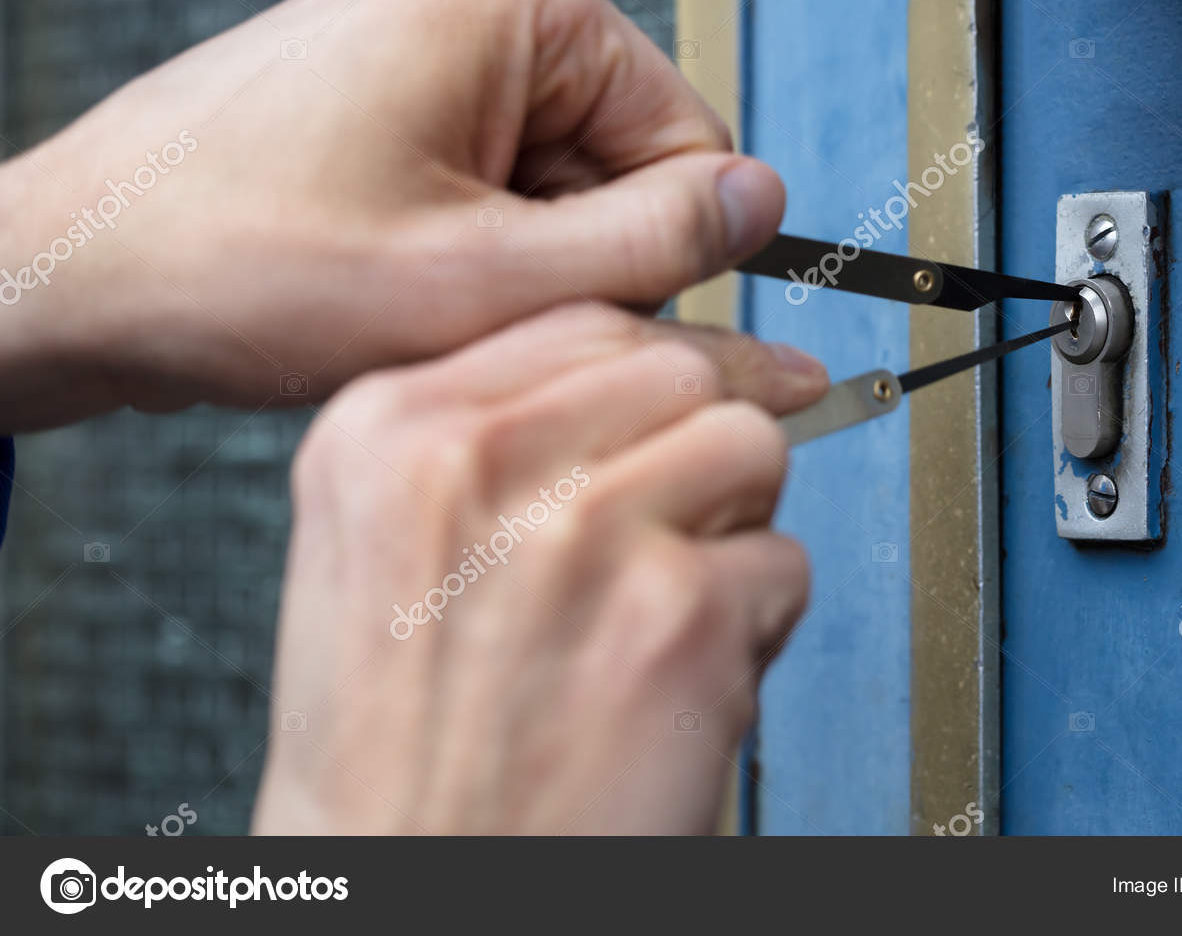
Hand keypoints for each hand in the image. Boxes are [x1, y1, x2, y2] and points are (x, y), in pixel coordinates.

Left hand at [0, 0, 779, 429]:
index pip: (688, 140)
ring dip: (511, 258)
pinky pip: (495, 172)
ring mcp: (432, 26)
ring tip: (410, 290)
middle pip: (622, 157)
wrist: (75, 273)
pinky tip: (390, 270)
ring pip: (560, 178)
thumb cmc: (239, 261)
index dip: (647, 253)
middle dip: (566, 255)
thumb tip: (761, 206)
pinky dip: (465, 243)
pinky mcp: (397, 75)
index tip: (567, 313)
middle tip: (465, 307)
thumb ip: (652, 245)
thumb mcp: (484, 280)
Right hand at [252, 303, 823, 833]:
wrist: (412, 887)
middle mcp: (480, 463)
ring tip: (662, 611)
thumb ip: (483, 440)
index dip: (665, 363)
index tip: (701, 387)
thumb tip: (631, 373)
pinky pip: (784, 564)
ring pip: (751, 447)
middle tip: (671, 530)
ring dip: (734, 530)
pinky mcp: (681, 616)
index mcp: (389, 432)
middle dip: (701, 443)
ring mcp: (586, 532)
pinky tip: (673, 683)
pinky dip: (753, 627)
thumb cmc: (392, 748)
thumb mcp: (375, 552)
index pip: (587, 324)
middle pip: (683, 370)